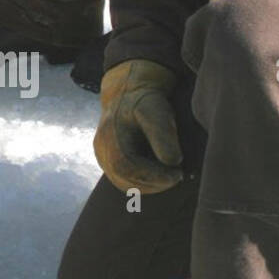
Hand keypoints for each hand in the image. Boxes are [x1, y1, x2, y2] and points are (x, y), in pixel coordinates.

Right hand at [94, 59, 182, 194]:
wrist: (130, 93)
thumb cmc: (146, 101)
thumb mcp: (157, 111)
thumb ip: (163, 135)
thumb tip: (173, 162)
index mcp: (110, 134)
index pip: (127, 165)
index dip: (152, 175)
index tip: (177, 175)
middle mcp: (102, 147)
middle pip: (124, 177)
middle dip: (153, 182)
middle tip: (176, 177)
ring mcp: (103, 156)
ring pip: (123, 182)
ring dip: (149, 185)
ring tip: (169, 177)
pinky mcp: (108, 161)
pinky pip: (123, 180)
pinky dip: (143, 182)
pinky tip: (159, 176)